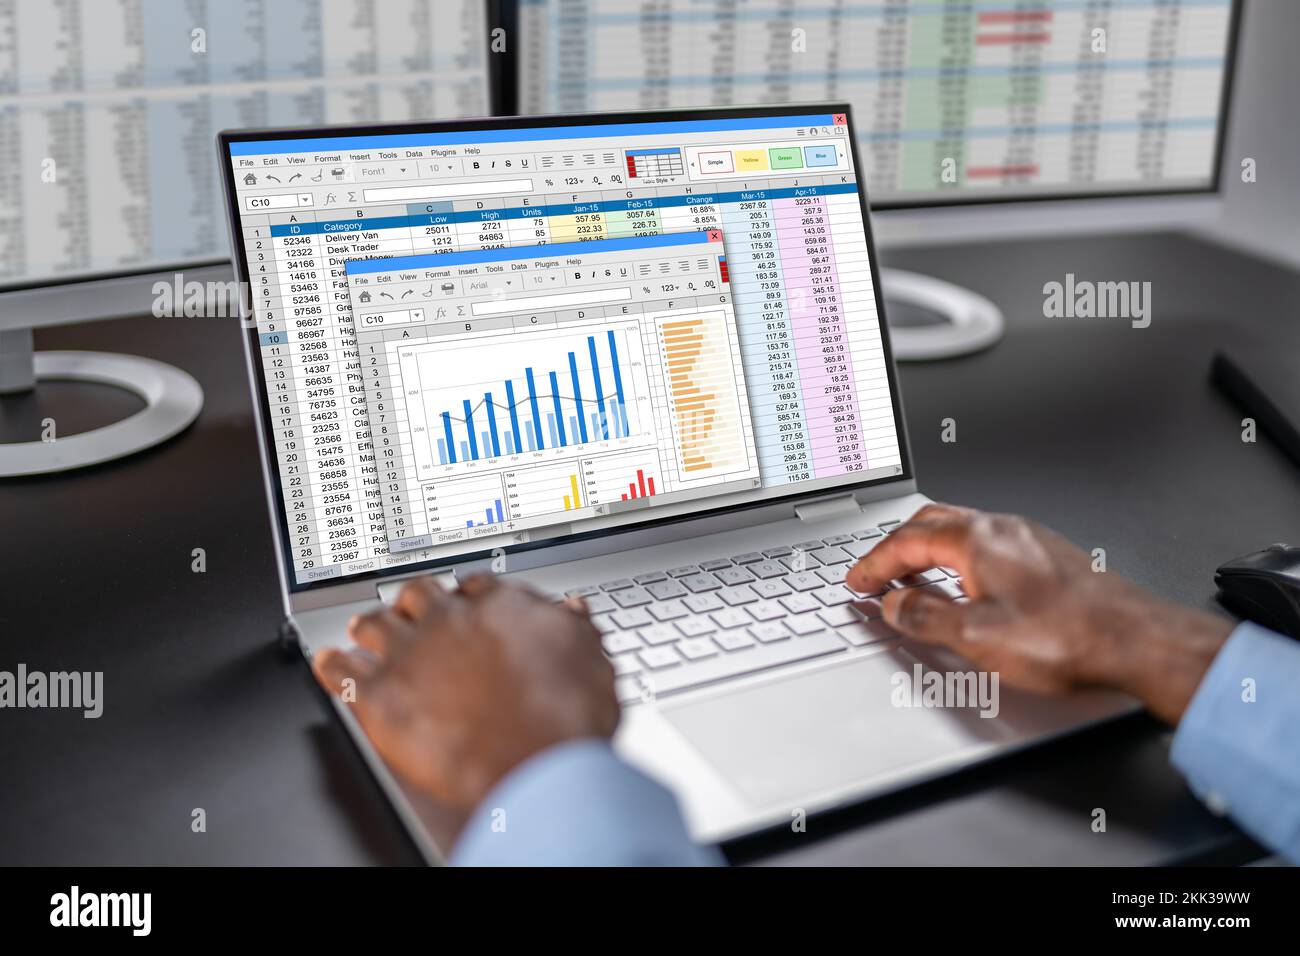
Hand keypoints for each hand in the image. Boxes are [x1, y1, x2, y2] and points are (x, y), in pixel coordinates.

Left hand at [312, 574, 617, 811]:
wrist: (537, 766)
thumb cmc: (567, 717)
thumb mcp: (590, 657)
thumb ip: (573, 627)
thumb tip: (571, 610)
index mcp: (498, 606)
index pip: (472, 587)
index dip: (466, 597)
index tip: (465, 606)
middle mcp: (449, 620)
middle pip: (418, 595)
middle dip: (414, 603)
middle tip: (412, 613)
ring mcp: (410, 654)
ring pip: (373, 623)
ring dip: (369, 627)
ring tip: (364, 630)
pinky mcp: (379, 696)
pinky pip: (341, 669)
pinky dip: (332, 665)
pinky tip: (328, 664)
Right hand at [845, 503, 1233, 723]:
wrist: (1137, 642)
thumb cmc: (1069, 638)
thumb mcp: (977, 637)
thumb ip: (926, 618)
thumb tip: (895, 606)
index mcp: (978, 540)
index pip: (907, 541)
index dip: (874, 563)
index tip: (857, 580)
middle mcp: (1004, 529)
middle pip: (932, 524)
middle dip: (897, 548)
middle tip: (876, 574)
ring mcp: (1030, 539)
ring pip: (963, 531)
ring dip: (928, 552)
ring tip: (912, 580)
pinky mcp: (1050, 557)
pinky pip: (989, 546)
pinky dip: (959, 560)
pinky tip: (964, 585)